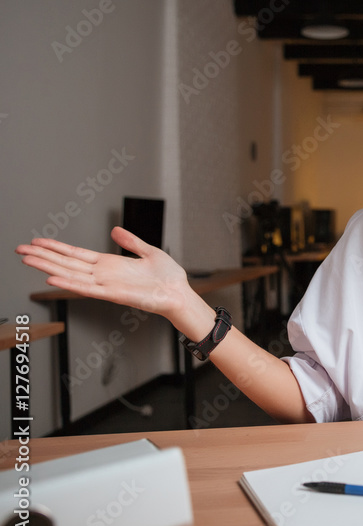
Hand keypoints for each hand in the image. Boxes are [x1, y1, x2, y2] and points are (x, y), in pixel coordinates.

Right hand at [16, 227, 192, 320]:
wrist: (180, 294)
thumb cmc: (168, 278)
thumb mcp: (149, 252)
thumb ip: (131, 242)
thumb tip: (115, 230)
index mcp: (110, 264)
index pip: (76, 254)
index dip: (56, 248)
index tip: (37, 242)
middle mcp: (103, 275)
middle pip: (66, 263)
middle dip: (43, 256)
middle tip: (20, 249)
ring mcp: (106, 285)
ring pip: (71, 274)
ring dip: (48, 267)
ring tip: (27, 260)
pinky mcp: (114, 295)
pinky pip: (87, 288)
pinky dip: (70, 283)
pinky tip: (53, 278)